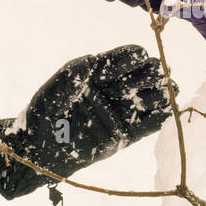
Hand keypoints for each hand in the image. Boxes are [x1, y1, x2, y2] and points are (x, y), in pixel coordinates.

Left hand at [0, 45, 177, 200]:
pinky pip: (148, 126)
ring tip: (168, 89)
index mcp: (99, 73)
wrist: (37, 148)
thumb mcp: (55, 89)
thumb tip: (93, 60)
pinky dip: (161, 118)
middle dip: (152, 73)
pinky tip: (169, 110)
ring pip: (151, 99)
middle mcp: (114, 91)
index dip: (133, 57)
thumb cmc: (43, 113)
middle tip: (158, 72)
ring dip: (161, 93)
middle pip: (143, 76)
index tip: (138, 57)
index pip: (124, 59)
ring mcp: (120, 113)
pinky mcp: (124, 136)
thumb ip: (73, 75)